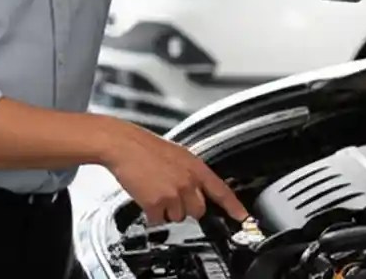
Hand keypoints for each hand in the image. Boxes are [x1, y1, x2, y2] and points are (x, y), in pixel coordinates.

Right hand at [101, 120, 247, 224]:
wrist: (122, 145)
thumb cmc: (144, 147)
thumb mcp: (176, 154)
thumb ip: (189, 172)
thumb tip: (195, 188)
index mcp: (195, 166)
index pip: (221, 190)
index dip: (234, 206)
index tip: (243, 217)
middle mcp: (187, 181)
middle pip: (198, 211)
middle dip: (186, 208)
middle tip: (170, 193)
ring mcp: (173, 193)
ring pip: (177, 217)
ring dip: (167, 210)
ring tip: (155, 190)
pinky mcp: (156, 203)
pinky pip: (159, 220)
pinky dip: (151, 213)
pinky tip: (146, 196)